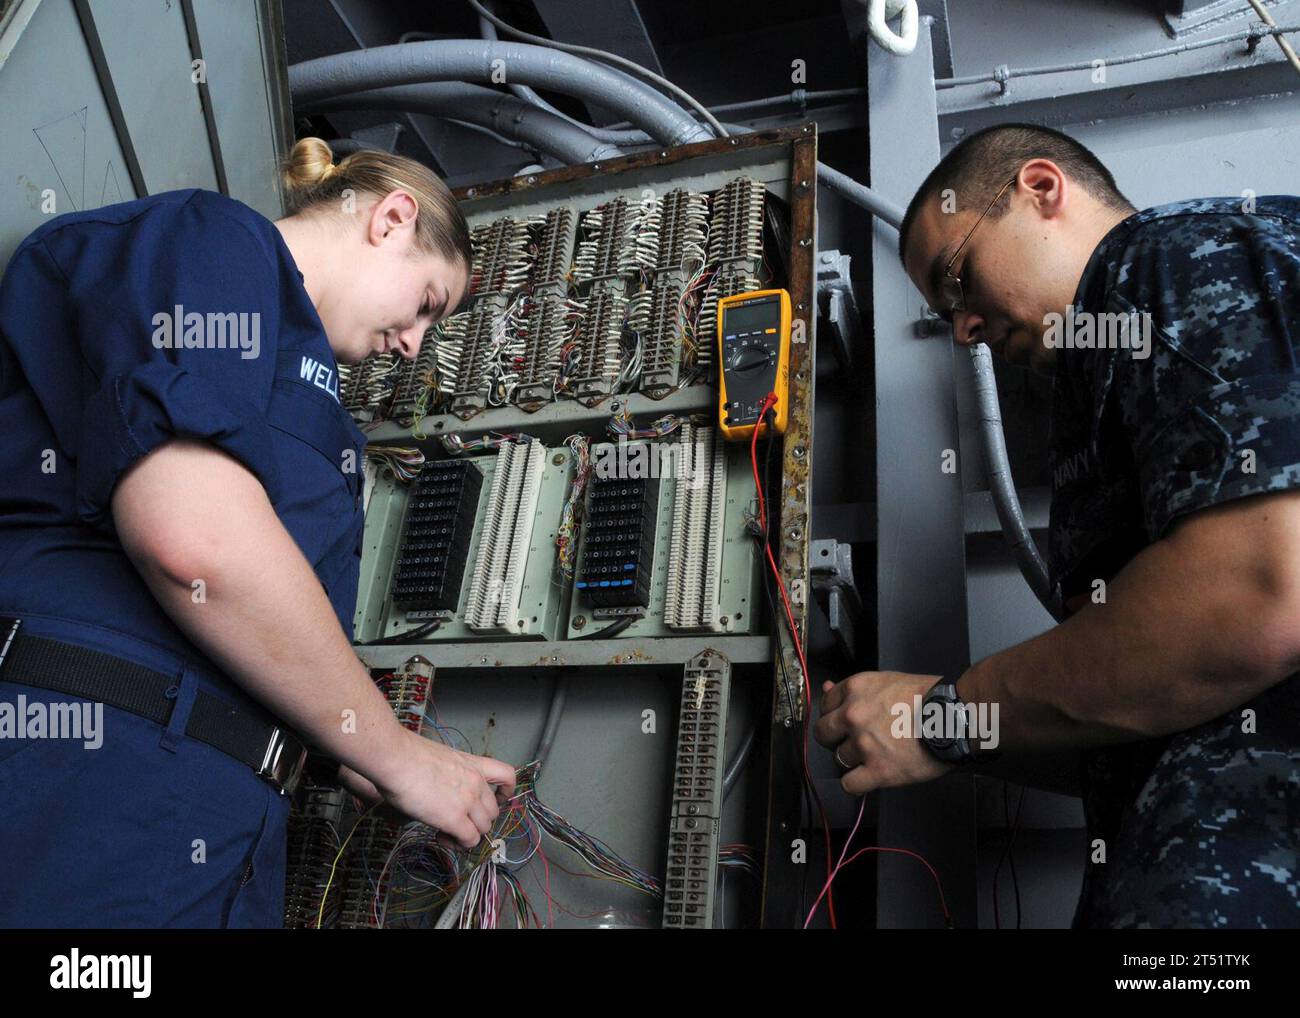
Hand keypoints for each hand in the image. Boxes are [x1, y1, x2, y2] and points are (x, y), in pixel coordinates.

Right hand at [349, 729, 516, 848]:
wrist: (397, 759)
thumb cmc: (407, 755)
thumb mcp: (440, 760)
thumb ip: (449, 777)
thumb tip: (439, 794)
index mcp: (474, 764)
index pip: (508, 776)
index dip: (505, 793)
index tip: (494, 801)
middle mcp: (476, 782)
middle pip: (493, 811)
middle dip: (477, 820)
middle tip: (457, 822)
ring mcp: (468, 801)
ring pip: (484, 828)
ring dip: (467, 835)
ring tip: (446, 832)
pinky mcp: (455, 819)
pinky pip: (470, 840)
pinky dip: (458, 844)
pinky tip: (441, 836)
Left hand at [813, 671, 951, 794]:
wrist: (954, 718)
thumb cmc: (929, 698)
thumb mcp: (888, 680)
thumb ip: (856, 689)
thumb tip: (828, 688)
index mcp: (856, 689)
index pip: (825, 706)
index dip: (834, 717)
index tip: (842, 724)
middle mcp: (854, 715)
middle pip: (823, 734)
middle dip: (834, 740)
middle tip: (851, 742)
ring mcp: (864, 744)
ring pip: (838, 759)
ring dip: (853, 761)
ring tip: (874, 757)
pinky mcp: (878, 770)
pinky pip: (849, 784)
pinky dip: (857, 784)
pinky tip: (868, 778)